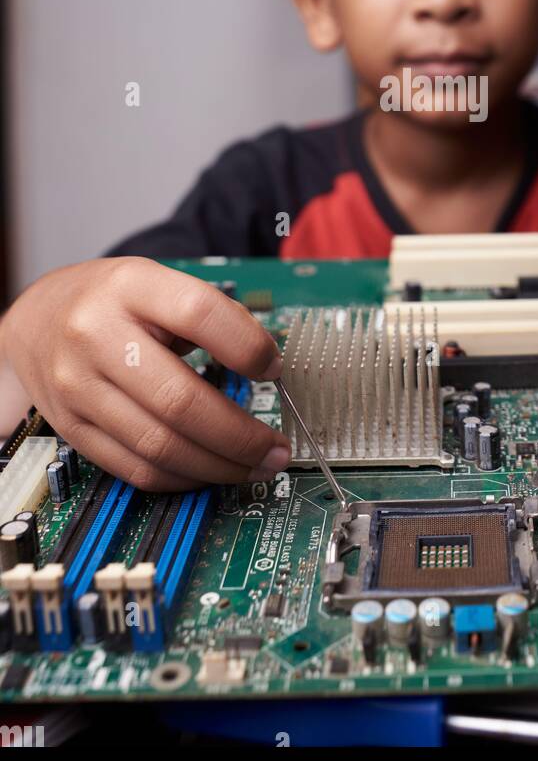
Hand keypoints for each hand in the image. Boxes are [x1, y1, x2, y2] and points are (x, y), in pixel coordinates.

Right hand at [0, 256, 291, 490]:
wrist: (37, 318)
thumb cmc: (114, 301)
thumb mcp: (158, 282)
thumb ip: (212, 314)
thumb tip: (268, 363)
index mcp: (130, 286)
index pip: (199, 313)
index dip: (247, 346)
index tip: (275, 369)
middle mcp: (96, 335)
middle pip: (180, 400)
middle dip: (241, 436)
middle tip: (276, 449)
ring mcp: (78, 387)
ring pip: (159, 445)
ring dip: (219, 466)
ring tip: (255, 467)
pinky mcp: (72, 428)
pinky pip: (134, 469)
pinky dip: (182, 478)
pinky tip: (210, 471)